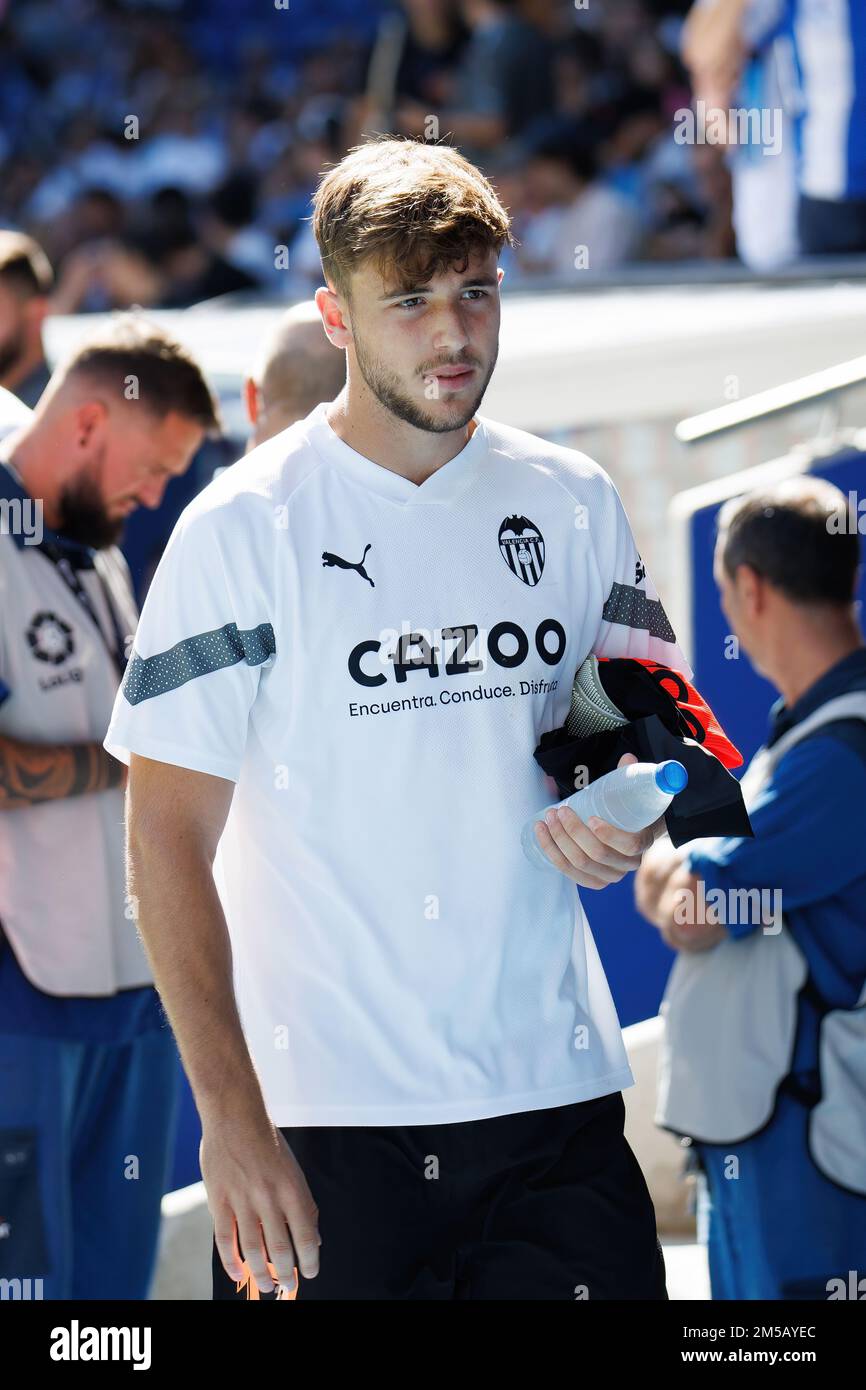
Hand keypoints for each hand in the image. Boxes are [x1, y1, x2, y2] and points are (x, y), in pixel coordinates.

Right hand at [200, 1109, 320, 1295]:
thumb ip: (303, 1203)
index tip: (310, 1273)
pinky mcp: (219, 1201)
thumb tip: (313, 1235)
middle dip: (286, 1273)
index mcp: (292, 1188)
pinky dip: (232, 1262)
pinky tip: (239, 1274)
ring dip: (261, 1273)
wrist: (235, 1116)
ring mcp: (242, 1200)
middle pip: (280, 1248)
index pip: (306, 1234)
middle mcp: (269, 1197)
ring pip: (253, 1249)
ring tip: (267, 1286)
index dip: (310, 1259)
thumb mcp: (293, 1169)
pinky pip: (225, 1240)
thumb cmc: (267, 1142)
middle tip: (288, 1286)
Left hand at [531, 753, 662, 888]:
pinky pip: (569, 873)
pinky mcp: (591, 880)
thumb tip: (627, 758)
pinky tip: (542, 834)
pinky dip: (552, 853)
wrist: (627, 831)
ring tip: (547, 819)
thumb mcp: (633, 793)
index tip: (591, 817)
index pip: (629, 845)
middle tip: (559, 811)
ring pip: (580, 864)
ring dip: (558, 842)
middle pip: (597, 855)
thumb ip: (630, 775)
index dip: (609, 834)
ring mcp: (609, 876)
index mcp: (642, 843)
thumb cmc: (628, 810)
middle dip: (573, 832)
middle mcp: (627, 865)